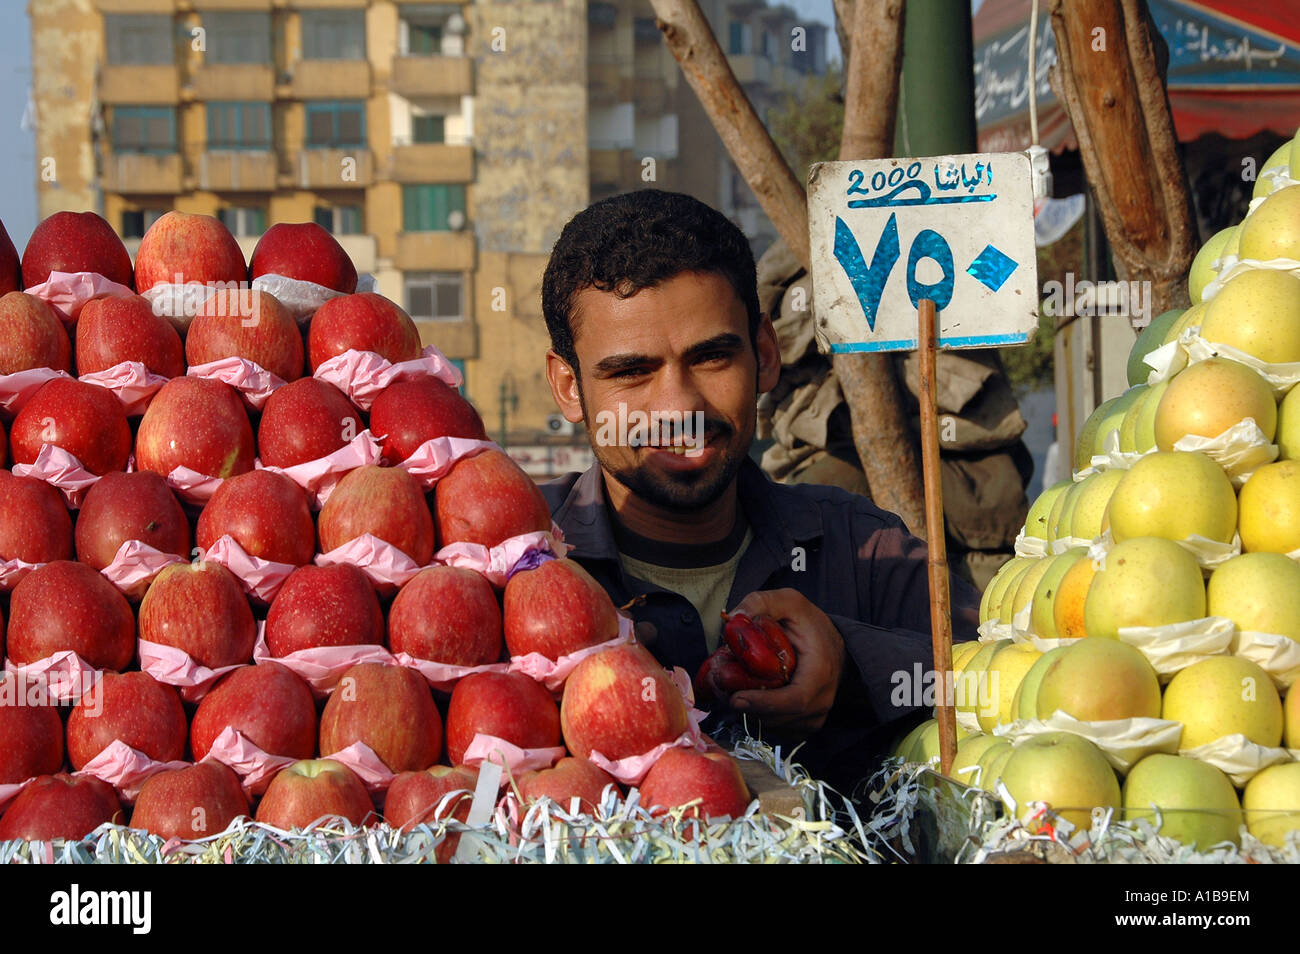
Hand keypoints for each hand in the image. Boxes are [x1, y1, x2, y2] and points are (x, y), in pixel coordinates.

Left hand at [726, 588, 844, 734]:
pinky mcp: (802, 725)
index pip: (795, 701)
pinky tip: (743, 696)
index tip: (736, 698)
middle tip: (718, 685)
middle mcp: (821, 702)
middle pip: (777, 717)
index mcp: (820, 673)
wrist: (832, 646)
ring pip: (772, 726)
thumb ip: (761, 602)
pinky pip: (774, 728)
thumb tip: (734, 616)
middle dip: (745, 705)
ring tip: (727, 687)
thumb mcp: (790, 601)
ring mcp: (813, 717)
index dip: (764, 703)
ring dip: (746, 711)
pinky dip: (755, 716)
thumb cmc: (810, 624)